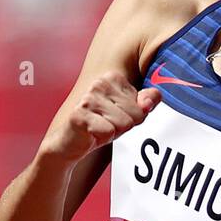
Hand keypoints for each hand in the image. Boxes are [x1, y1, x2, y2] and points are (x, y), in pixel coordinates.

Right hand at [41, 70, 161, 162]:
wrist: (68, 143)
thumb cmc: (99, 125)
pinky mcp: (80, 115)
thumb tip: (152, 100)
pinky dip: (102, 139)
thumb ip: (146, 102)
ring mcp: (88, 98)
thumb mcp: (127, 112)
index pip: (143, 104)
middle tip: (106, 124)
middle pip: (136, 114)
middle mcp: (100, 83)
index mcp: (113, 77)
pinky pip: (109, 132)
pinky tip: (90, 134)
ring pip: (124, 124)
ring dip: (113, 133)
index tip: (115, 116)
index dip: (133, 116)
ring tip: (98, 129)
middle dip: (124, 126)